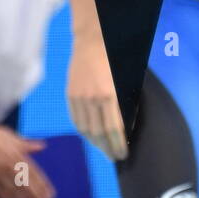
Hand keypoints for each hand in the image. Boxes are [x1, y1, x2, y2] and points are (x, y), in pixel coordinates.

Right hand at [0, 123, 54, 197]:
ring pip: (14, 189)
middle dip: (37, 196)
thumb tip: (42, 145)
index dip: (43, 185)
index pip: (34, 173)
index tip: (50, 194)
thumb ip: (27, 144)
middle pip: (27, 184)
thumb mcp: (11, 136)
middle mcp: (9, 164)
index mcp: (17, 154)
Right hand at [66, 37, 126, 159]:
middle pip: (99, 133)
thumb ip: (126, 105)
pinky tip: (91, 137)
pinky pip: (76, 119)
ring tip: (104, 149)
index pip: (114, 129)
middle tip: (115, 156)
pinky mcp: (71, 94)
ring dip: (96, 143)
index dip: (118, 145)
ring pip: (86, 129)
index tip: (123, 154)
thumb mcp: (126, 82)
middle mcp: (92, 98)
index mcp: (110, 95)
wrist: (93, 40)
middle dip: (108, 148)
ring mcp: (79, 96)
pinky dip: (84, 131)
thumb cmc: (116, 59)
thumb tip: (127, 128)